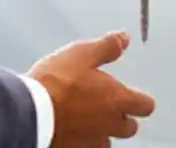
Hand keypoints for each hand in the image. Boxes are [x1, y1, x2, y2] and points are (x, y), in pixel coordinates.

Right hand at [28, 31, 154, 147]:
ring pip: (106, 141)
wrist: (29, 113)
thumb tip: (125, 38)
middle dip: (122, 119)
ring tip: (85, 120)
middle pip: (129, 128)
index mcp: (117, 99)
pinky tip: (69, 131)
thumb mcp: (82, 54)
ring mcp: (92, 142)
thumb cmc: (56, 82)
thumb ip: (107, 47)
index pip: (146, 106)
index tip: (132, 95)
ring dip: (101, 132)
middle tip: (106, 106)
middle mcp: (110, 124)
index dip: (140, 100)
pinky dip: (81, 141)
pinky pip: (85, 147)